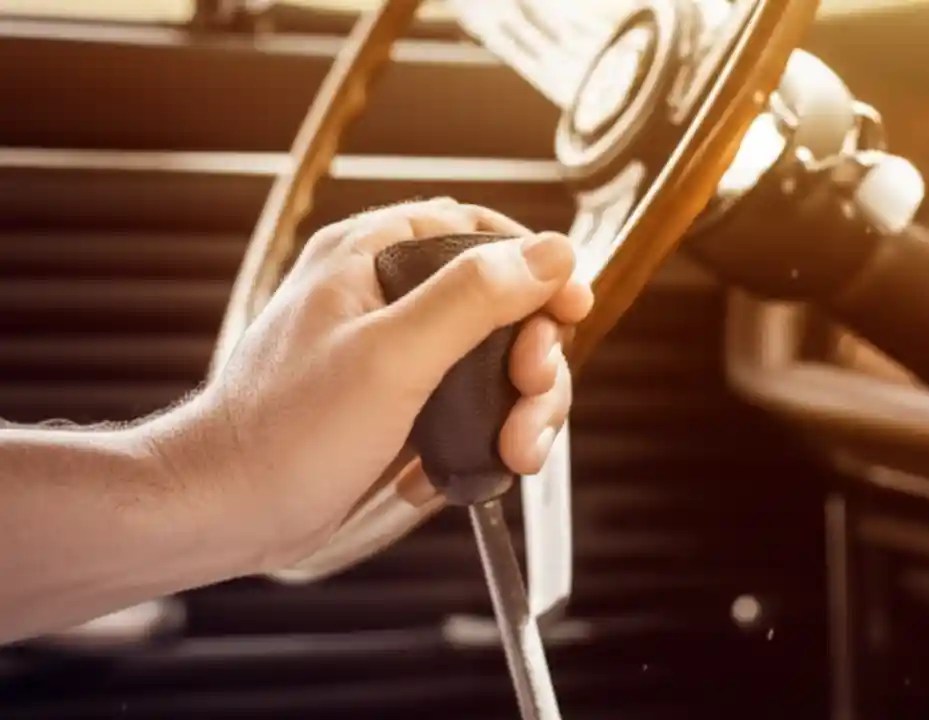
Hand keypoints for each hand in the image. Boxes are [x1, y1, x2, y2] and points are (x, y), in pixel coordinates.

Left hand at [154, 199, 592, 571]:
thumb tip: (553, 252)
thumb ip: (472, 298)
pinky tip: (454, 474)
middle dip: (533, 360)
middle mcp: (387, 295)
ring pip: (495, 364)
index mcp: (373, 256)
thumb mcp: (391, 357)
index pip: (481, 233)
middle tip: (530, 401)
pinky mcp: (400, 405)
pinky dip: (481, 441)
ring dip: (518, 411)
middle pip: (504, 306)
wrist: (225, 513)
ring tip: (510, 455)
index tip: (571, 310)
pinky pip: (470, 407)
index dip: (537, 269)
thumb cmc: (286, 432)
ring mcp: (396, 353)